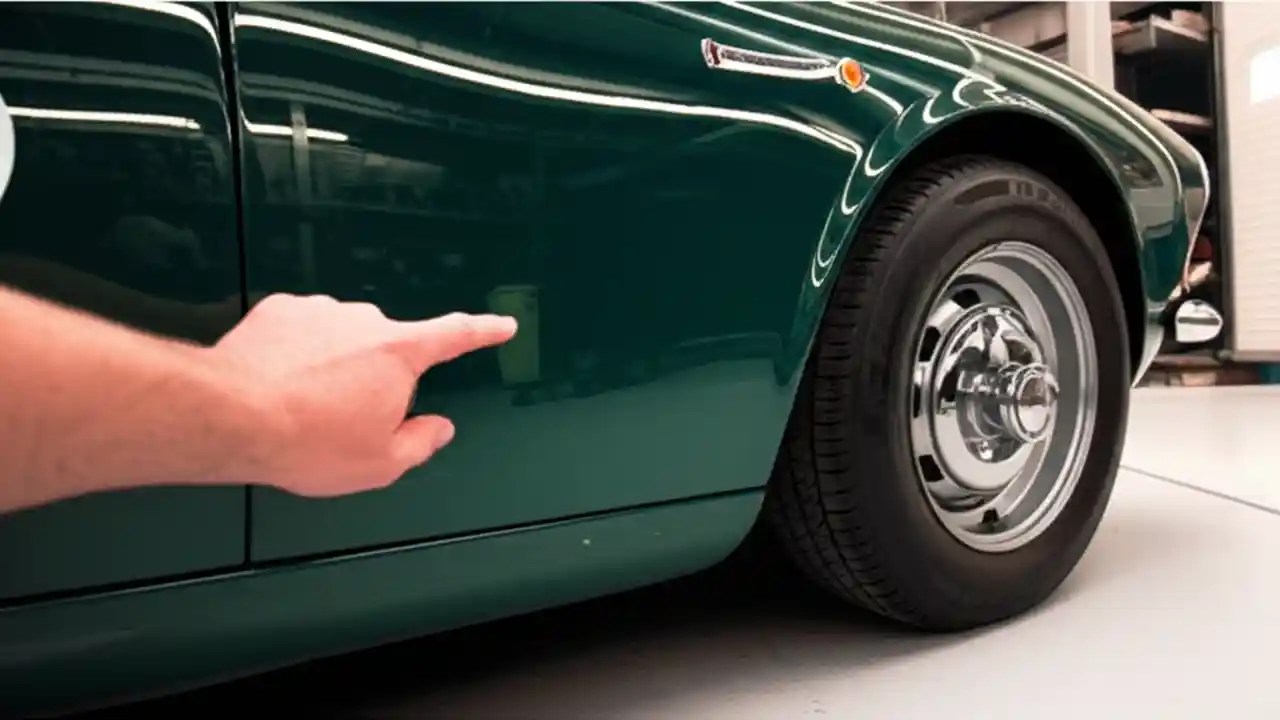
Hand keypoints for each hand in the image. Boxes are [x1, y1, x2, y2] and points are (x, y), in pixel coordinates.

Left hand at [211, 293, 516, 496]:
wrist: (233, 416)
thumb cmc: (309, 441)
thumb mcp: (379, 463)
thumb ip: (420, 443)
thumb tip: (438, 429)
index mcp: (399, 354)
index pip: (456, 335)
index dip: (483, 330)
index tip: (502, 324)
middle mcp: (364, 320)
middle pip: (387, 348)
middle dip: (374, 378)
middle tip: (344, 418)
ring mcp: (320, 310)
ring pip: (341, 338)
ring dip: (333, 365)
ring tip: (303, 404)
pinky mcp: (280, 310)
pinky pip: (302, 331)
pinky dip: (298, 354)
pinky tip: (280, 383)